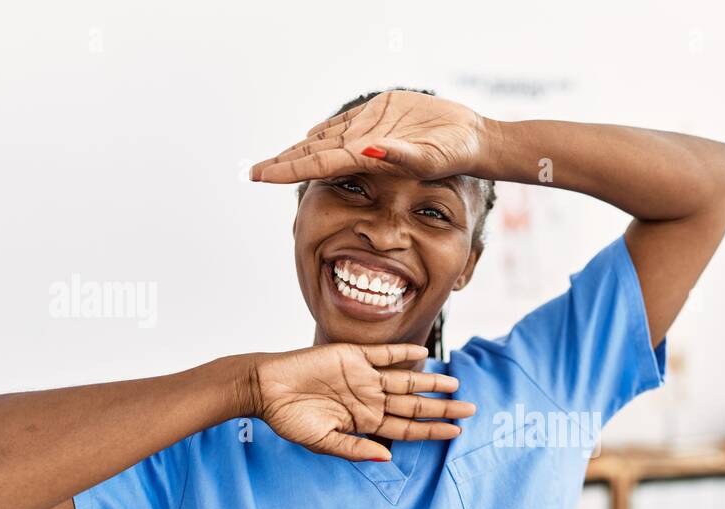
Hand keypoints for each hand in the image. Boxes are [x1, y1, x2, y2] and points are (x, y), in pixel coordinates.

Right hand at [248, 343, 474, 460]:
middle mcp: (370, 400)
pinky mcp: (353, 357)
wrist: (266, 387)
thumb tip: (388, 457)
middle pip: (414, 405)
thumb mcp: (323, 442)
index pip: (407, 429)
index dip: (432, 431)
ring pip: (407, 380)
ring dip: (431, 381)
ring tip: (456, 384)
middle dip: (442, 408)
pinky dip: (404, 353)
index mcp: (366, 422)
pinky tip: (425, 353)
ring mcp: (364, 378)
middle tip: (471, 409)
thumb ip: (356, 449)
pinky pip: (385, 354)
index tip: (456, 432)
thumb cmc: (290, 419)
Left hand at [250, 90, 486, 184]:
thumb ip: (397, 154)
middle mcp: (361, 149)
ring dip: (299, 149)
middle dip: (282, 163)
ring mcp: (368, 133)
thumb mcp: (427, 157)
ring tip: (273, 158)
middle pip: (312, 155)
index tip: (256, 176)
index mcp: (365, 160)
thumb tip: (364, 151)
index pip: (315, 164)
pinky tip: (310, 135)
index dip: (285, 169)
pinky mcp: (379, 116)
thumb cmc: (455, 155)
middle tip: (251, 172)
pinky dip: (325, 132)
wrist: (473, 142)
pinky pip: (345, 125)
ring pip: (324, 141)